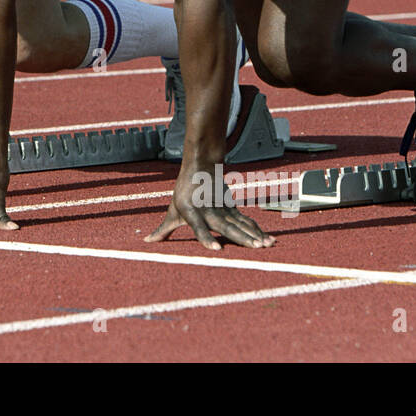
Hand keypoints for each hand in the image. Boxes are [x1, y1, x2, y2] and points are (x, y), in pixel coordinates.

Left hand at [146, 165, 273, 249]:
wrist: (201, 165)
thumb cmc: (184, 191)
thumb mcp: (172, 210)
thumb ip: (163, 229)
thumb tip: (148, 242)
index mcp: (191, 212)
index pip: (199, 227)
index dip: (206, 238)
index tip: (217, 250)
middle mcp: (209, 211)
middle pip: (227, 227)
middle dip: (242, 238)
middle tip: (256, 248)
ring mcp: (223, 209)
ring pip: (240, 224)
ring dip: (255, 235)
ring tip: (266, 245)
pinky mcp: (232, 208)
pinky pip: (246, 221)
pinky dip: (258, 230)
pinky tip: (268, 239)